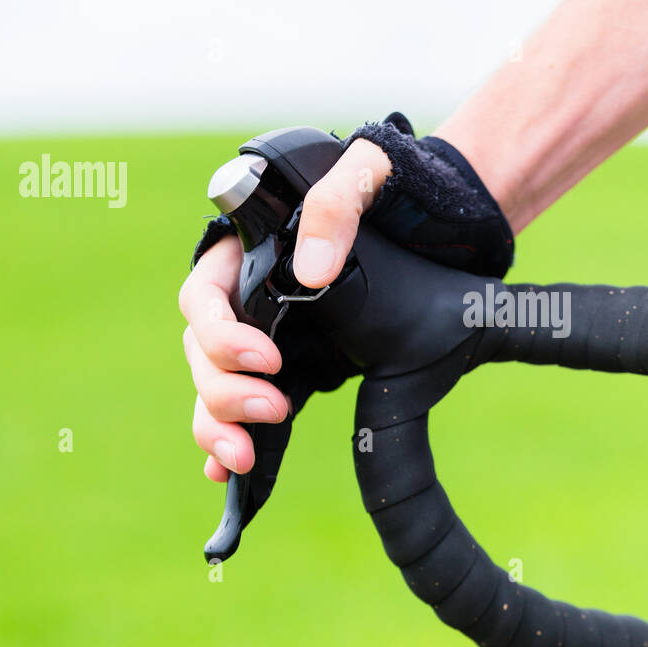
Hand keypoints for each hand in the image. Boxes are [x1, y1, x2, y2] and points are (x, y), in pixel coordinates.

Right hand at [177, 140, 389, 481]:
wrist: (445, 222)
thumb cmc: (396, 186)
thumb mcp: (368, 172)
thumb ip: (337, 203)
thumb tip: (312, 272)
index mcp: (247, 249)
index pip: (204, 296)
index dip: (222, 334)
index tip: (268, 358)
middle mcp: (246, 295)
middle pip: (202, 351)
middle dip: (223, 390)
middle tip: (273, 410)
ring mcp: (267, 334)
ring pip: (216, 385)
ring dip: (220, 424)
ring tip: (242, 459)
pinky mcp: (296, 366)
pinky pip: (248, 406)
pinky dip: (235, 437)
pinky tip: (232, 475)